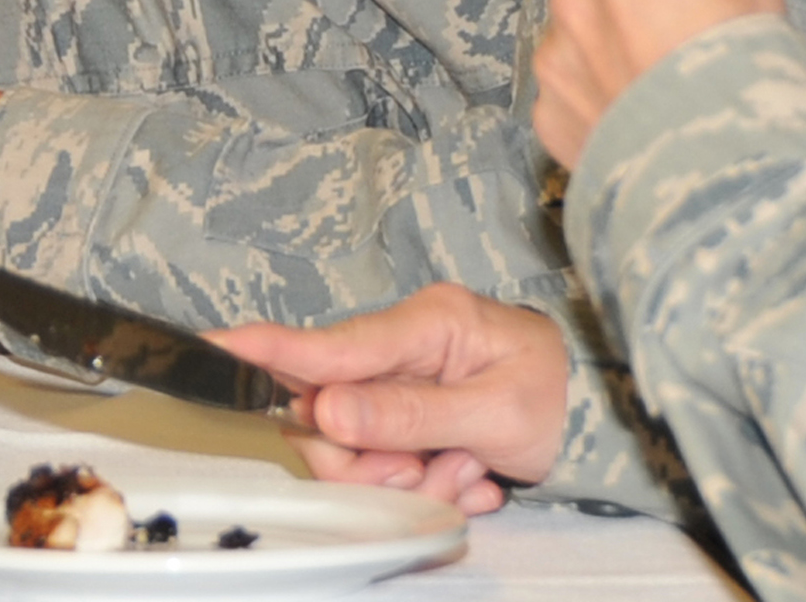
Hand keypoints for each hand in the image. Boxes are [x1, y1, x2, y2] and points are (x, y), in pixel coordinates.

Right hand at [209, 284, 569, 515]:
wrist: (593, 416)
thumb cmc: (555, 397)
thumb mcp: (496, 413)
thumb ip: (410, 414)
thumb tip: (328, 411)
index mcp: (428, 323)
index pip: (333, 342)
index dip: (269, 348)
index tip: (212, 346)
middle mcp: (402, 345)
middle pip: (330, 413)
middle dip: (372, 460)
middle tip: (432, 473)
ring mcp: (398, 379)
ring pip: (352, 445)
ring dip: (406, 477)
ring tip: (467, 473)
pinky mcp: (401, 411)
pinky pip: (380, 458)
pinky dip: (421, 481)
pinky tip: (468, 476)